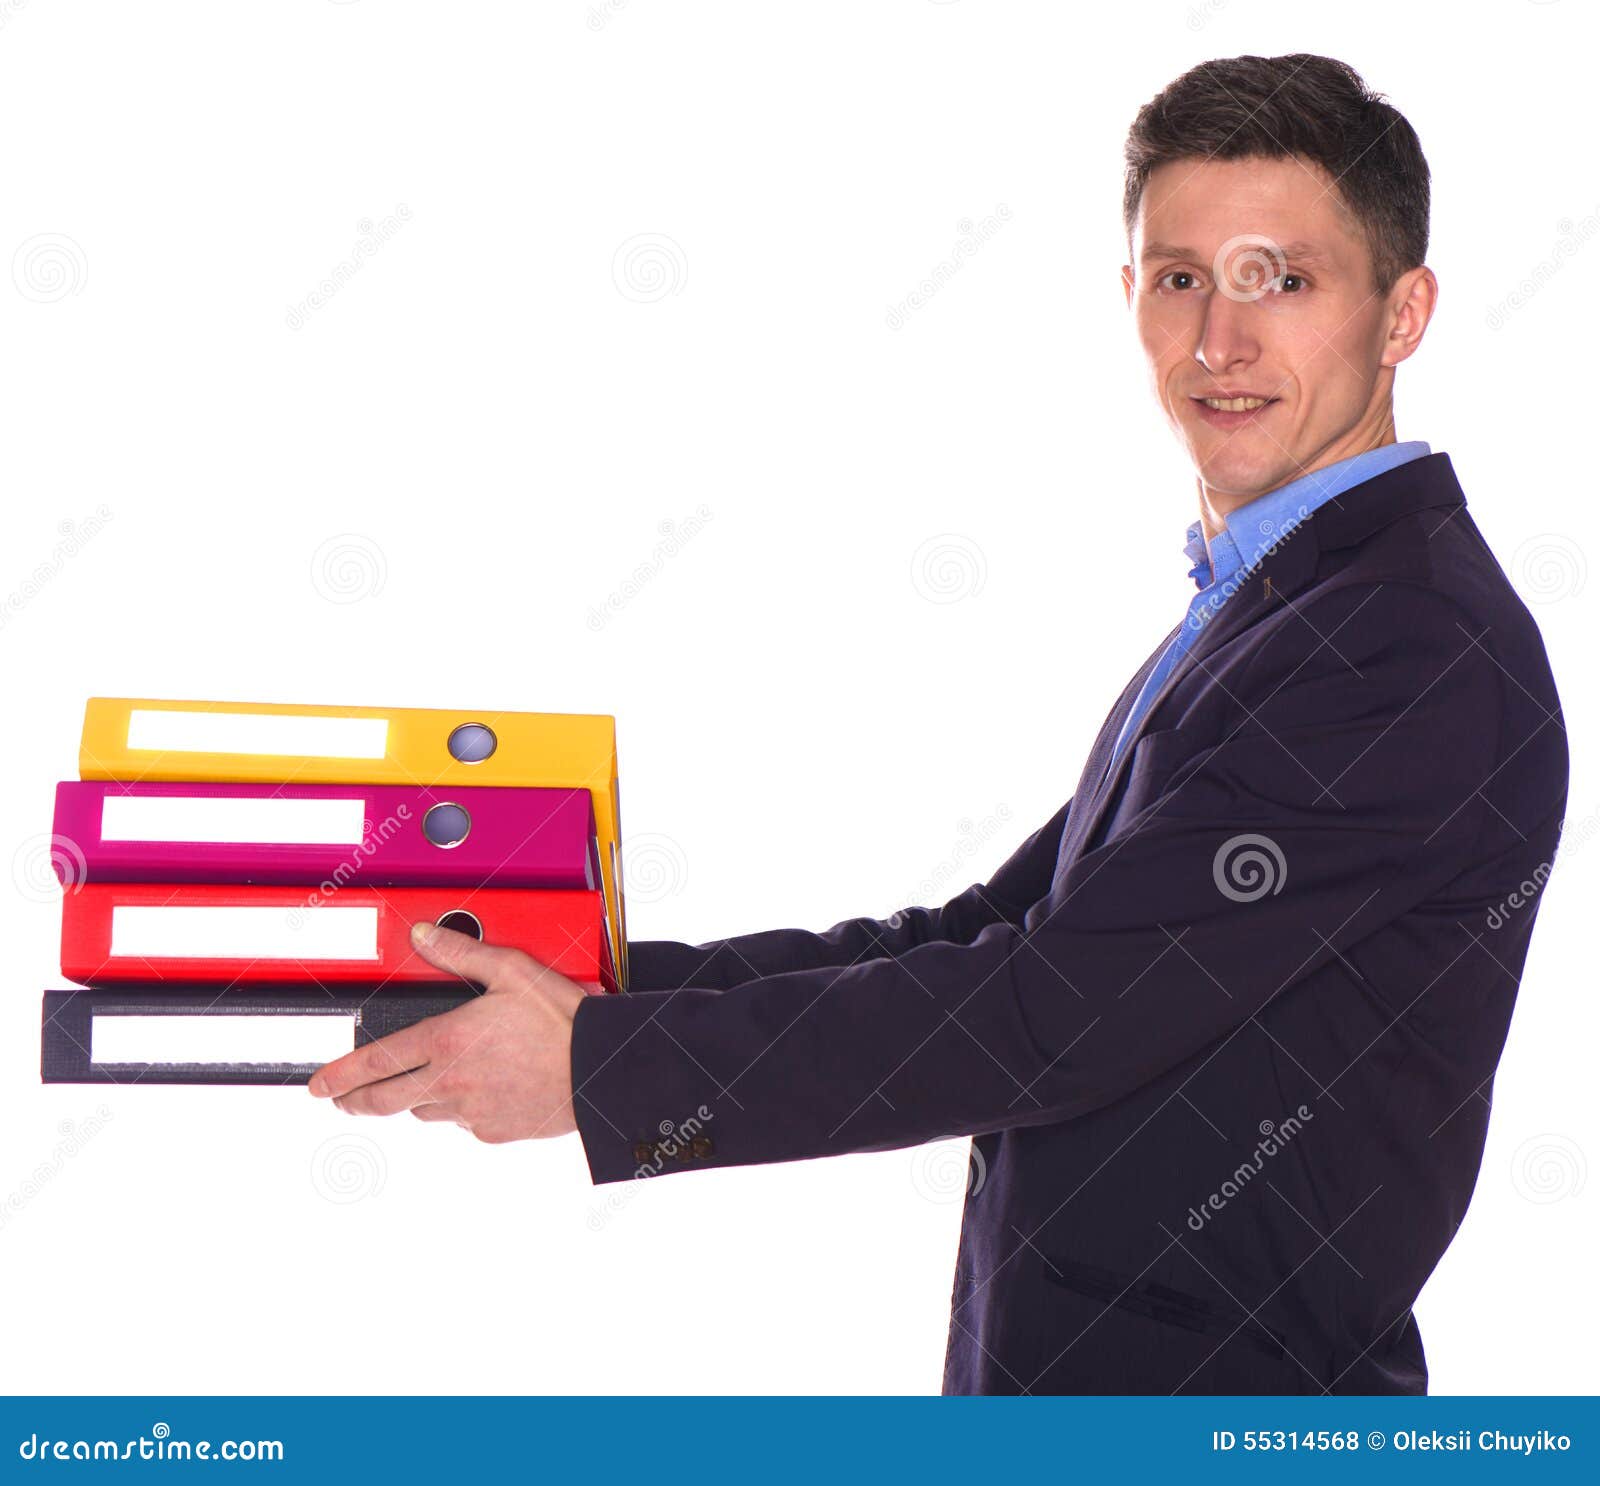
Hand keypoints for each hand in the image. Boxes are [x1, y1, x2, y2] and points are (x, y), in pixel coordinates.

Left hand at [305, 920, 586, 1142]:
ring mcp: (472, 1112)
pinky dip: (462, 1108)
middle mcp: (452, 1082)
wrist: (601, 1067)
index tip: (319, 1085)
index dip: (340, 1076)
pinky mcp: (494, 1131)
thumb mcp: (513, 969)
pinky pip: (465, 1122)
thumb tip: (424, 935)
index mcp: (449, 1040)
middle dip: (357, 1100)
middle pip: (385, 1101)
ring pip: (426, 1111)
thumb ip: (462, 952)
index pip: (376, 1062)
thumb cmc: (563, 1020)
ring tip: (422, 1085)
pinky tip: (478, 1091)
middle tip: (343, 1099)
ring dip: (416, 1099)